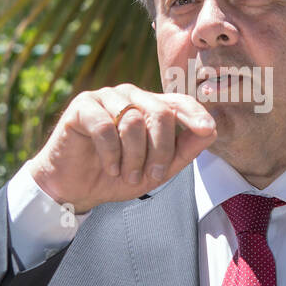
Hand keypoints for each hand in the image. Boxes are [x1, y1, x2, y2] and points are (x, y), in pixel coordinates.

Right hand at [26, 83, 217, 212]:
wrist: (74, 188)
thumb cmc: (116, 176)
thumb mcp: (155, 171)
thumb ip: (182, 151)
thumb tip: (211, 132)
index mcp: (150, 107)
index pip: (179, 102)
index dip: (195, 114)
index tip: (207, 129)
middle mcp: (130, 97)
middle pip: (159, 112)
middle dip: (160, 150)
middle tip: (152, 176)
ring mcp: (106, 98)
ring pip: (133, 120)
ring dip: (133, 156)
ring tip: (126, 174)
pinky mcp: (82, 106)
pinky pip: (105, 126)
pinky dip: (111, 153)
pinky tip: (109, 166)